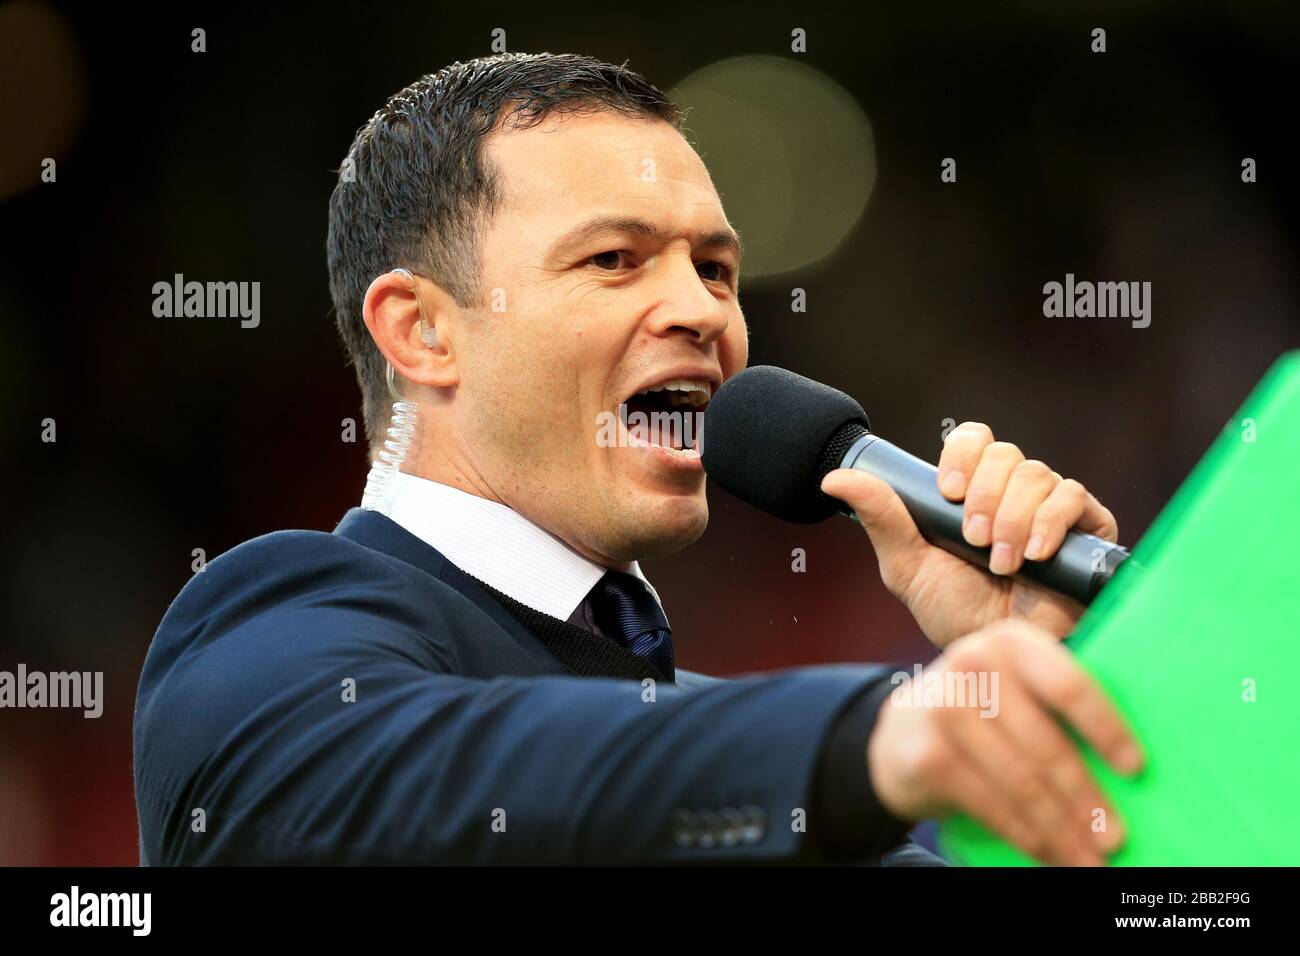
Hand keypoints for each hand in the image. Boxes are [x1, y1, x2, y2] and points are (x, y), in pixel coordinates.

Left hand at [820, 421, 1117, 647]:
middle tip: (972, 539)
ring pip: (1037, 475)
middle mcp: (1014, 493)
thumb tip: (833, 479)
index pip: (974, 440)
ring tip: (1001, 562)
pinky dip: (1050, 521)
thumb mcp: (908, 566)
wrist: (1004, 656)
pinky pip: (1074, 498)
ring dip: (1012, 517)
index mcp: (973, 492)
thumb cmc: (956, 614)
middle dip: (984, 495)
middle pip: (1006, 454)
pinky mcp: (1089, 528)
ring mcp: (1052, 508)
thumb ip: (880, 518)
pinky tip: (1035, 554)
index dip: (962, 454)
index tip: (947, 491)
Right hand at [867, 618, 1142, 865]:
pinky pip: (991, 804)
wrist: (903, 729)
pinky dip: (1026, 835)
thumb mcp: (1016, 685)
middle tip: (1116, 836)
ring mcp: (945, 709)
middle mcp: (973, 665)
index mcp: (1011, 642)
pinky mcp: (929, 756)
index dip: (1105, 728)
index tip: (1135, 769)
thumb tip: (1131, 763)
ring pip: (1021, 781)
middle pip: (1045, 743)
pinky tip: (1048, 853)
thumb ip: (1060, 701)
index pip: (1067, 684)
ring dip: (1061, 829)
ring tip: (1090, 859)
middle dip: (1086, 797)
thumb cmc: (984, 709)